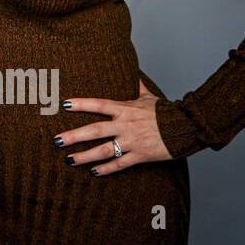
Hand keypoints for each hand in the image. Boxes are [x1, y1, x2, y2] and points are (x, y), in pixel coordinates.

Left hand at [55, 79, 174, 175]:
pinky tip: (94, 172)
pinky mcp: (140, 155)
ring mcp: (132, 141)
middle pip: (95, 130)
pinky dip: (106, 169)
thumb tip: (132, 72)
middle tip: (56, 141)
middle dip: (74, 136)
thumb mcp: (149, 97)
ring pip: (104, 150)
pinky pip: (120, 164)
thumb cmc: (167, 112)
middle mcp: (125, 125)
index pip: (99, 104)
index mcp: (125, 109)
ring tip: (69, 160)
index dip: (81, 104)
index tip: (64, 104)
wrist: (188, 127)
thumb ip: (137, 86)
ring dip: (85, 156)